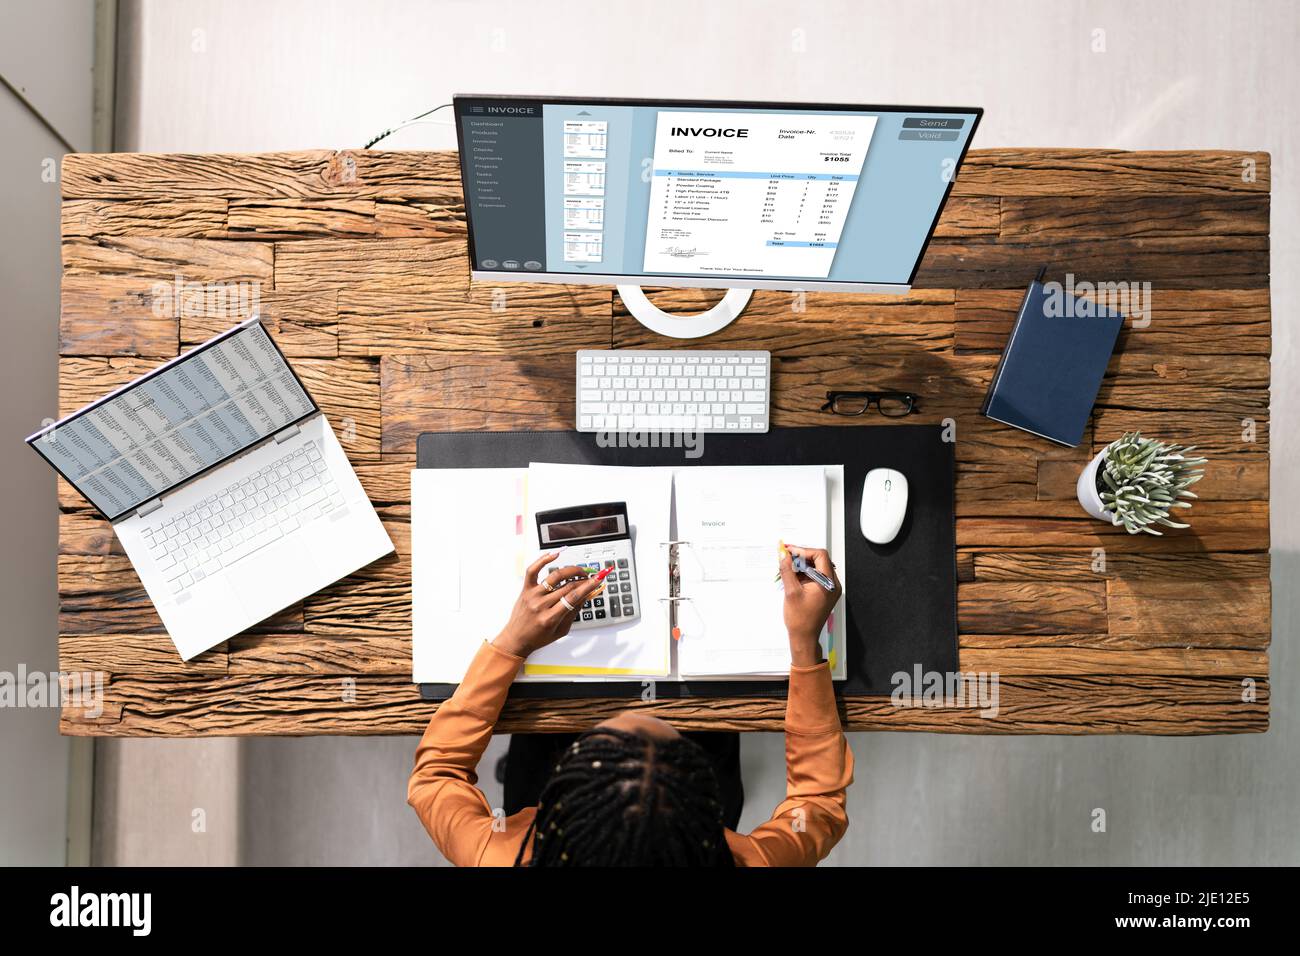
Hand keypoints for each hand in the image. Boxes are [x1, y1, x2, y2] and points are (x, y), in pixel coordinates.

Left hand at [492, 551, 608, 657]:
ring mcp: (532, 595)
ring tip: (579, 571)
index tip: (598, 579)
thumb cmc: (537, 637)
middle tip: (591, 578)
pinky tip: (555, 554)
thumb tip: (586, 595)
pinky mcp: (525, 589)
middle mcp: (541, 604)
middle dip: (583, 580)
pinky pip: (532, 570)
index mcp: (550, 618)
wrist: (516, 638)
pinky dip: (543, 560)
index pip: (574, 597)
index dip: (589, 586)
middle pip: (568, 586)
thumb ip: (573, 612)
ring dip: (571, 570)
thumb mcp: (561, 630)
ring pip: (555, 576)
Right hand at [778, 543, 840, 665]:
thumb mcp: (791, 591)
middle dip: (802, 557)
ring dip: (802, 565)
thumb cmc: (801, 620)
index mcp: (828, 583)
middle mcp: (832, 584)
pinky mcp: (824, 592)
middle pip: (819, 559)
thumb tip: (783, 555)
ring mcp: (829, 588)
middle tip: (786, 556)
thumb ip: (787, 570)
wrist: (804, 636)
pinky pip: (816, 576)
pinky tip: (793, 577)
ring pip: (817, 567)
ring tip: (787, 568)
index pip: (820, 555)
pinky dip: (804, 573)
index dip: (803, 551)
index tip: (790, 551)